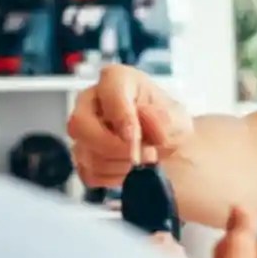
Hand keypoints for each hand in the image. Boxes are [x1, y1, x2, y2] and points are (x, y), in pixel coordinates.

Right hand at [67, 64, 193, 188]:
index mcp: (116, 80)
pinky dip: (113, 177)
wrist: (170, 144)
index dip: (121, 117)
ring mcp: (83, 130)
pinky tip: (129, 168)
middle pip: (81, 125)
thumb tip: (137, 127)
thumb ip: (159, 118)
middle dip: (114, 147)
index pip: (108, 92)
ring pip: (86, 153)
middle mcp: (91, 101)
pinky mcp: (82, 156)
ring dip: (120, 164)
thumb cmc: (167, 122)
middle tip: (144, 154)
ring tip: (144, 159)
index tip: (135, 137)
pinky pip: (88, 173)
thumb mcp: (175, 116)